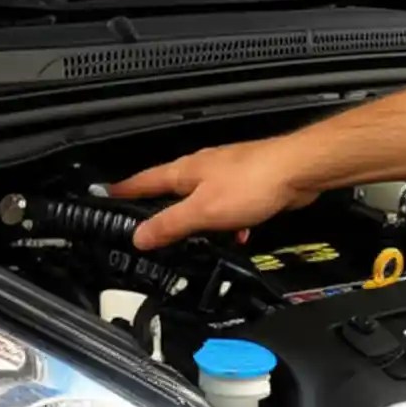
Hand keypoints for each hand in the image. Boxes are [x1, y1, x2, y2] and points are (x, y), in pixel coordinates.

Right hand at [108, 136, 319, 249]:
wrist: (298, 171)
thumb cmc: (254, 181)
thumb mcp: (202, 211)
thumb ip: (170, 224)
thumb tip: (140, 237)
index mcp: (185, 171)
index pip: (145, 181)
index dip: (124, 189)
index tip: (107, 193)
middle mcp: (203, 169)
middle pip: (170, 189)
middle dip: (158, 206)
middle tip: (142, 219)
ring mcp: (226, 175)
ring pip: (199, 199)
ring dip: (193, 217)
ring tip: (188, 237)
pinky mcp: (247, 186)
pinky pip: (226, 206)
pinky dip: (224, 222)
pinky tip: (233, 235)